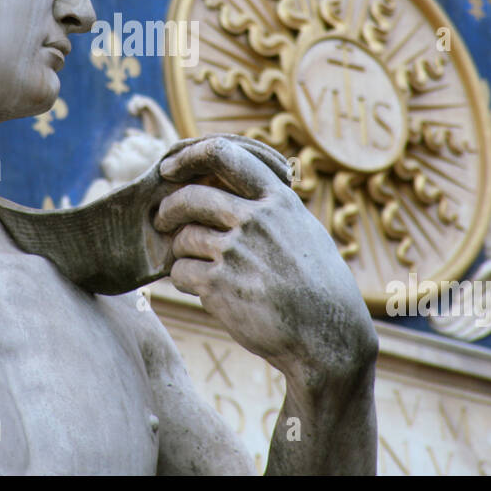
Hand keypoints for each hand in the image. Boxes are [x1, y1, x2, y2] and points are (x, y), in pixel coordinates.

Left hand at [154, 136, 376, 392]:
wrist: (328, 337)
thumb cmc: (319, 286)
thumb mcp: (304, 231)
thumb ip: (271, 209)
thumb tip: (231, 189)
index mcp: (278, 200)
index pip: (224, 154)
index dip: (188, 156)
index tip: (169, 168)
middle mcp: (257, 220)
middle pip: (191, 198)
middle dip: (169, 209)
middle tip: (162, 220)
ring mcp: (237, 252)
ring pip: (183, 238)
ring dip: (181, 252)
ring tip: (196, 266)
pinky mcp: (220, 286)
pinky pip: (180, 272)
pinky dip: (183, 280)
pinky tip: (202, 289)